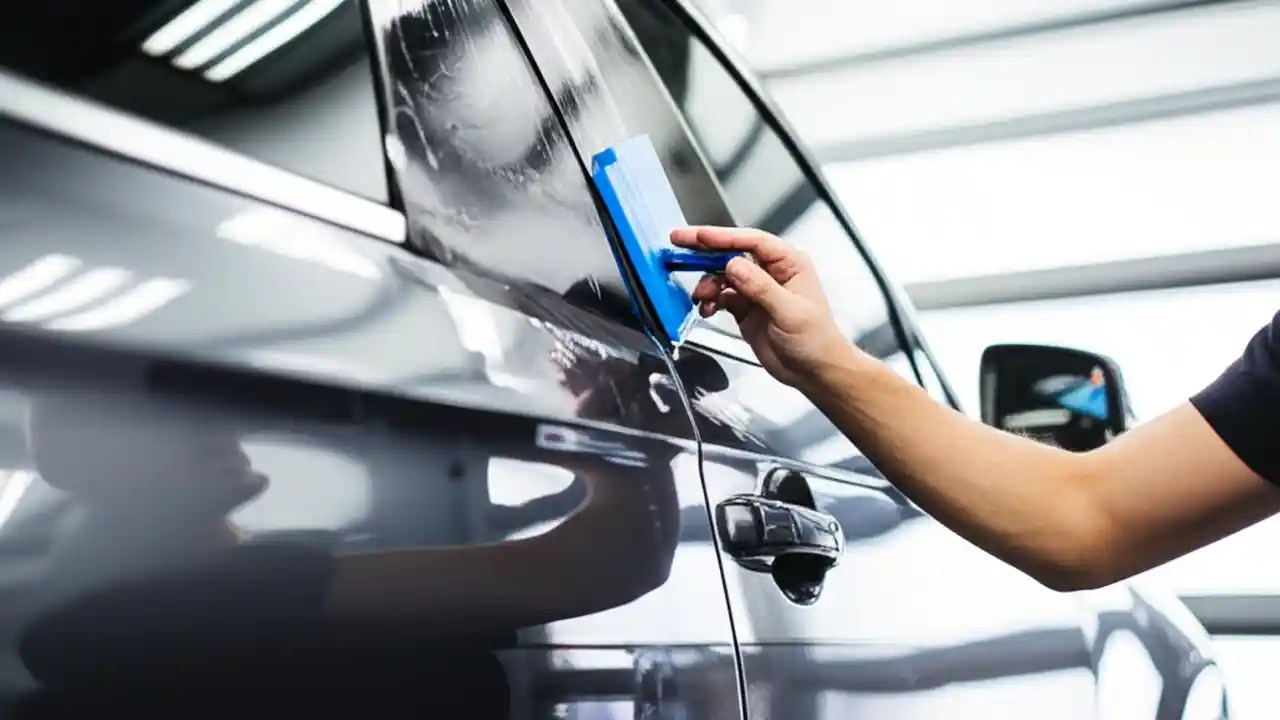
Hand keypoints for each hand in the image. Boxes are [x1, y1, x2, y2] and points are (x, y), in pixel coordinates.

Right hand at [670, 226, 852, 387]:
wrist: (813, 371)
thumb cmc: (815, 339)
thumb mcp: (789, 312)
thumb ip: (760, 287)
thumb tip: (734, 265)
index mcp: (789, 263)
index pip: (752, 241)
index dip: (723, 237)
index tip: (700, 236)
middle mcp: (770, 272)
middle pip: (732, 252)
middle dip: (705, 249)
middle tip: (680, 242)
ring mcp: (755, 289)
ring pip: (722, 274)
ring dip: (707, 283)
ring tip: (700, 296)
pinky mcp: (744, 307)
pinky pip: (720, 296)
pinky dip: (709, 300)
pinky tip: (706, 308)